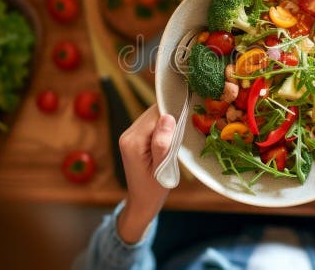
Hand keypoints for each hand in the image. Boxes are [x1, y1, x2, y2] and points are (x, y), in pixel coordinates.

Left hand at [116, 105, 175, 242]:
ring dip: (167, 123)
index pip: (156, 115)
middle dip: (171, 119)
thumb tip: (168, 117)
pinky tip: (169, 140)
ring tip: (175, 140)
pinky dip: (163, 127)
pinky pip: (151, 123)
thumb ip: (163, 143)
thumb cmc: (153, 189)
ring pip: (153, 116)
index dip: (173, 116)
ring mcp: (129, 134)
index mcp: (133, 142)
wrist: (142, 201)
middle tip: (183, 134)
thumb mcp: (162, 168)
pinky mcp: (134, 136)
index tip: (187, 124)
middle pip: (153, 112)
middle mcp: (128, 134)